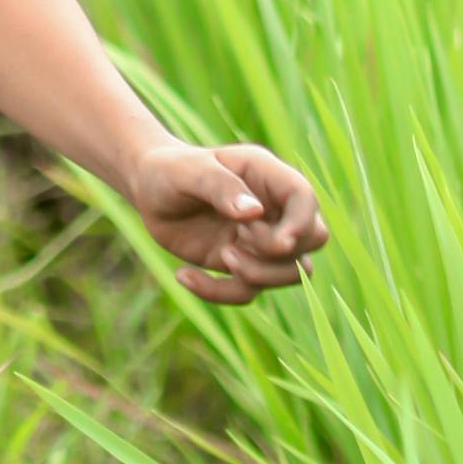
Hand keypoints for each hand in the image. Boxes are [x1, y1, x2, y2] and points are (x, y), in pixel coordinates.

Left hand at [127, 140, 328, 302]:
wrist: (149, 190)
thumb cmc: (170, 170)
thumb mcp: (188, 172)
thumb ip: (220, 186)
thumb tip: (255, 212)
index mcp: (265, 176)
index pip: (305, 198)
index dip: (301, 223)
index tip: (279, 242)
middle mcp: (271, 209)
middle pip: (313, 239)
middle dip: (281, 252)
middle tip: (240, 238)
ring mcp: (259, 240)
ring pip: (291, 273)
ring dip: (258, 275)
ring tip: (223, 255)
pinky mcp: (241, 264)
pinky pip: (248, 292)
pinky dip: (218, 293)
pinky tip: (185, 276)